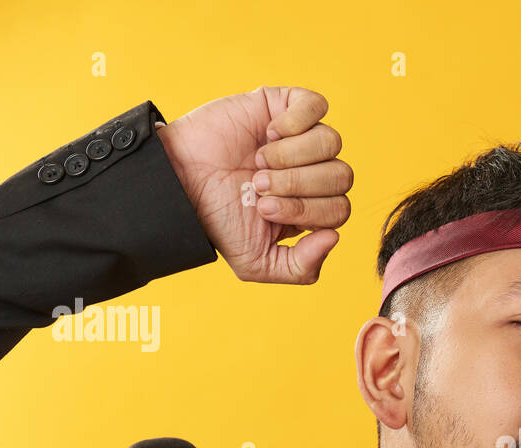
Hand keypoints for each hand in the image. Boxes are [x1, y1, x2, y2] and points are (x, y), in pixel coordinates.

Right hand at [156, 86, 351, 284]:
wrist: (178, 179)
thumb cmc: (216, 218)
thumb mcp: (256, 263)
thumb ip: (300, 268)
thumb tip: (334, 237)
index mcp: (313, 208)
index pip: (340, 209)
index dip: (306, 210)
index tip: (263, 208)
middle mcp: (314, 172)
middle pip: (342, 176)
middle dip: (298, 185)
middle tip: (258, 185)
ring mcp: (302, 138)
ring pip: (332, 142)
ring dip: (292, 157)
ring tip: (258, 162)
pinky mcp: (286, 105)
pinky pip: (318, 105)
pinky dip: (295, 122)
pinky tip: (268, 133)